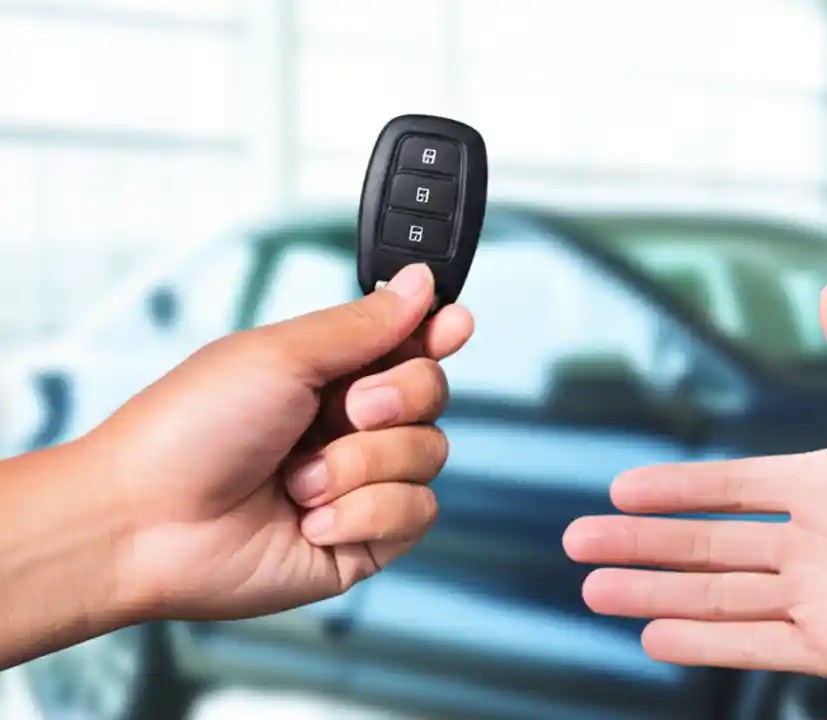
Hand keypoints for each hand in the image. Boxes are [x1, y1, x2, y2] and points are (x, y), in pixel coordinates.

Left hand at [89, 264, 472, 619]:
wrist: (145, 524)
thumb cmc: (187, 430)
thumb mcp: (280, 355)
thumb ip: (364, 324)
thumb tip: (420, 283)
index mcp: (329, 373)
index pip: (409, 343)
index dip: (439, 331)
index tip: (453, 323)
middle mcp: (349, 426)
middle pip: (433, 394)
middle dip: (396, 399)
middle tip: (347, 409)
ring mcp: (359, 484)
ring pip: (430, 455)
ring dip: (363, 465)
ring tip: (299, 480)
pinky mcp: (364, 540)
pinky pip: (416, 513)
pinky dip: (364, 513)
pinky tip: (311, 519)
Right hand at [564, 282, 826, 696]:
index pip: (730, 488)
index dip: (674, 489)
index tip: (618, 488)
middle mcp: (816, 543)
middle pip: (705, 545)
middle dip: (639, 544)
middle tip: (578, 541)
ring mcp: (825, 596)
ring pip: (717, 596)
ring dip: (653, 593)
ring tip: (593, 588)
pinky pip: (758, 646)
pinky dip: (704, 643)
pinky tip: (655, 634)